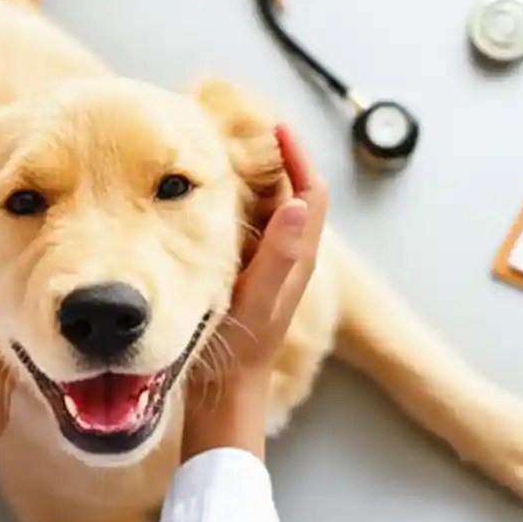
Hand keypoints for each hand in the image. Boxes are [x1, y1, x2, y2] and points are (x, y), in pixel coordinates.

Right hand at [182, 124, 327, 461]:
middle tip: (248, 129)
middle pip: (296, 194)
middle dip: (279, 159)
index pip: (312, 193)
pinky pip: (253, 228)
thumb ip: (279, 254)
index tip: (275, 127)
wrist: (224, 394)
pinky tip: (211, 199)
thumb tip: (300, 202)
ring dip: (259, 178)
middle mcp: (290, 259)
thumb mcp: (257, 300)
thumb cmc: (238, 351)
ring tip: (229, 152)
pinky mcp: (250, 277)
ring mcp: (271, 269)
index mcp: (298, 259)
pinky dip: (240, 204)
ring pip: (274, 210)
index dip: (299, 157)